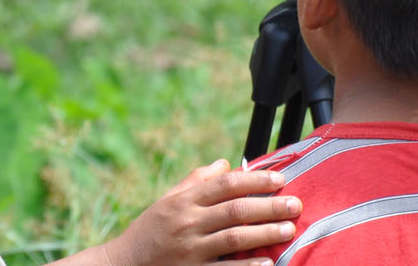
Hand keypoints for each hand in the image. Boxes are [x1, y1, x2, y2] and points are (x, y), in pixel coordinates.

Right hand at [68, 160, 301, 265]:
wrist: (122, 265)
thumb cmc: (149, 230)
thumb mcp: (169, 199)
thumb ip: (197, 180)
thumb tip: (226, 162)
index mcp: (185, 200)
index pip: (226, 184)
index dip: (256, 180)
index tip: (280, 178)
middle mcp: (188, 222)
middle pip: (235, 209)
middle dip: (268, 205)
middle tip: (295, 203)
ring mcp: (189, 249)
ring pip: (233, 238)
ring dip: (263, 233)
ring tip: (288, 230)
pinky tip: (268, 263)